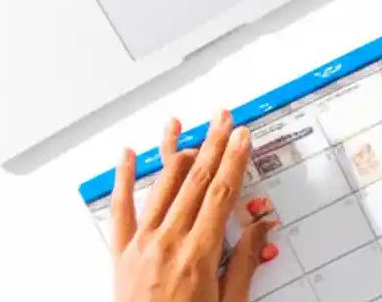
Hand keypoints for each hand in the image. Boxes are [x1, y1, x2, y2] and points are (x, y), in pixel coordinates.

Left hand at [112, 113, 279, 301]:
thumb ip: (244, 262)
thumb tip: (261, 227)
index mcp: (198, 254)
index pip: (221, 194)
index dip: (234, 160)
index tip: (242, 136)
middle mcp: (168, 243)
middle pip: (195, 181)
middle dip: (212, 145)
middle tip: (223, 119)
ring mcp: (141, 245)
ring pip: (162, 187)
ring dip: (176, 152)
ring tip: (185, 126)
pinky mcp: (120, 254)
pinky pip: (121, 209)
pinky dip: (124, 178)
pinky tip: (130, 155)